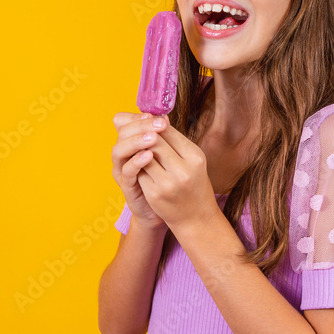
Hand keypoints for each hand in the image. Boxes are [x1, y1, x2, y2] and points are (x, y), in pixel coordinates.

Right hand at [111, 111, 169, 233]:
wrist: (171, 210)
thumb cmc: (169, 178)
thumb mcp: (167, 155)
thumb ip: (162, 137)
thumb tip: (165, 116)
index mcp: (131, 143)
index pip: (126, 122)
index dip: (140, 117)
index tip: (159, 115)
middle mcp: (123, 155)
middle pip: (122, 133)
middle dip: (141, 126)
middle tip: (160, 124)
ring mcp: (123, 171)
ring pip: (118, 150)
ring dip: (136, 141)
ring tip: (153, 137)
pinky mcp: (127, 187)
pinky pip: (127, 172)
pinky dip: (136, 162)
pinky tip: (149, 155)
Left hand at [135, 114, 218, 236]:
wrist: (196, 218)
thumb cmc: (193, 184)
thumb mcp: (192, 161)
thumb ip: (175, 140)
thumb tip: (153, 115)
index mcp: (195, 156)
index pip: (169, 131)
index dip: (155, 125)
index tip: (148, 123)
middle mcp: (183, 169)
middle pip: (154, 140)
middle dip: (144, 134)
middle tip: (138, 132)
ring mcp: (167, 183)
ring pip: (144, 155)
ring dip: (138, 149)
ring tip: (137, 146)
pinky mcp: (154, 193)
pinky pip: (139, 171)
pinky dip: (136, 165)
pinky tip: (137, 164)